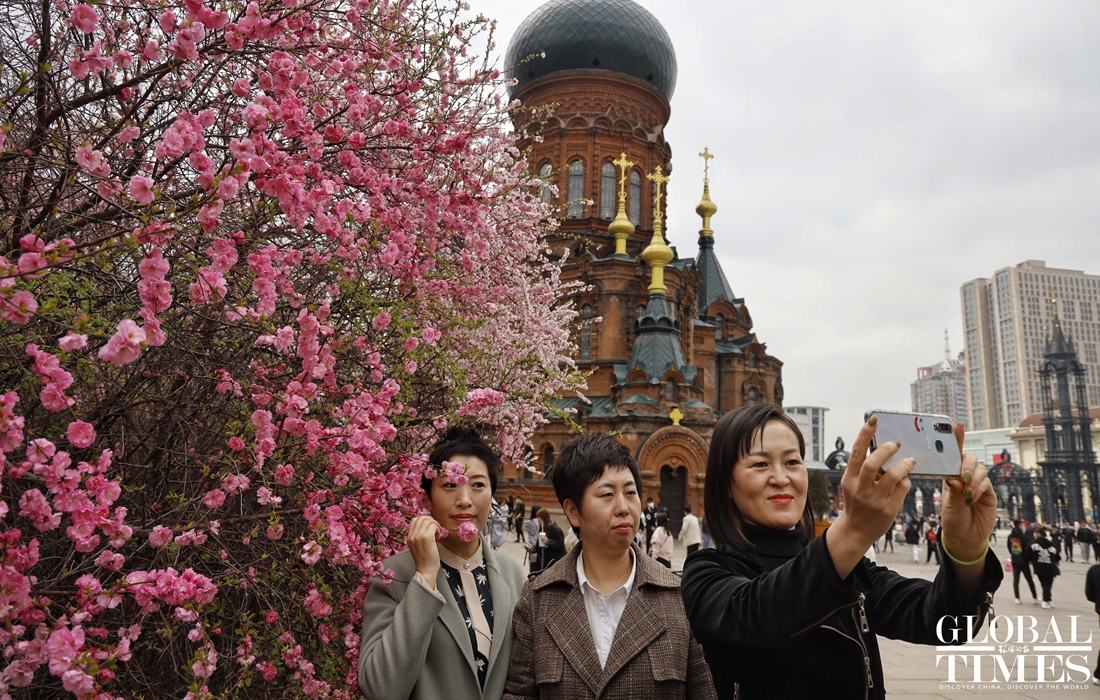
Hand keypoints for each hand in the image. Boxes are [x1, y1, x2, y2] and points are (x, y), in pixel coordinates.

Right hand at [407, 515, 441, 587]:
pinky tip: (438, 537)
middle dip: (431, 521)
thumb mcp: (417, 546)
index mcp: (409, 537)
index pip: (414, 520)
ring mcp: (418, 535)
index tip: (430, 527)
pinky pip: (433, 525)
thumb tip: (428, 524)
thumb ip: (418, 535)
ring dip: (435, 525)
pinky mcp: (426, 537)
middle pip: (422, 518)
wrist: (426, 570)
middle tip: (436, 530)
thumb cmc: (425, 559)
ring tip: (437, 534)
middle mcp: (412, 535)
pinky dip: (438, 529)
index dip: (424, 520)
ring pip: (428, 520)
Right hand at [826, 418, 914, 578]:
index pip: (856, 453)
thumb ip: (863, 468)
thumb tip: (881, 446)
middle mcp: (859, 489)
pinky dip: (906, 481)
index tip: (873, 420)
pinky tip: (905, 480)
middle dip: (886, 450)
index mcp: (849, 478)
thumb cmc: (858, 501)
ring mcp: (874, 501)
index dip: (864, 435)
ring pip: (892, 477)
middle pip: (873, 464)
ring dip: (903, 465)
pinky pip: (902, 489)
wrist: (856, 530)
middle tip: (896, 444)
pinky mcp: (888, 510)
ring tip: (910, 461)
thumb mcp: (853, 484)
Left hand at [940, 423, 995, 563]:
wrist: (965, 538)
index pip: (954, 454)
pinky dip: (979, 488)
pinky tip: (971, 498)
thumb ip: (952, 490)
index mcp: (950, 474)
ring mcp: (978, 483)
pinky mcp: (989, 492)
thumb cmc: (952, 519)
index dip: (957, 439)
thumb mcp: (948, 504)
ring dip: (973, 479)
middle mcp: (965, 476)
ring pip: (980, 469)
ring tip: (966, 494)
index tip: (957, 426)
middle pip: (971, 458)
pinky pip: (987, 483)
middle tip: (962, 476)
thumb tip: (955, 477)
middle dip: (967, 464)